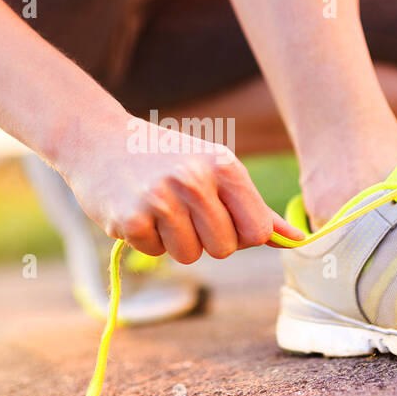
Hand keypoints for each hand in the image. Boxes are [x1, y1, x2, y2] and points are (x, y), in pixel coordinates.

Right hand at [60, 120, 302, 263]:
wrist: (97, 140)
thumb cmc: (166, 158)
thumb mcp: (214, 169)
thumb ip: (255, 207)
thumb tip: (298, 240)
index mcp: (224, 166)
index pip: (257, 230)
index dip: (242, 234)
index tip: (222, 218)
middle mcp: (194, 180)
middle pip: (225, 249)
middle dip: (206, 239)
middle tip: (183, 210)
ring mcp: (160, 200)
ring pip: (190, 255)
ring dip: (175, 241)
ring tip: (158, 207)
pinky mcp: (131, 220)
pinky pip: (156, 253)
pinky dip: (146, 239)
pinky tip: (137, 209)